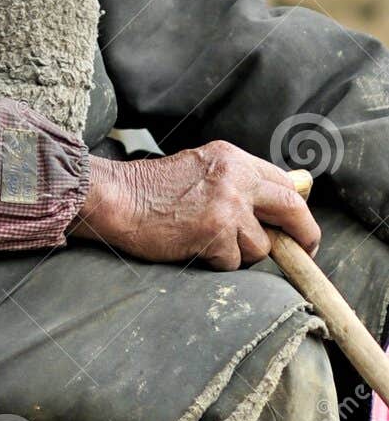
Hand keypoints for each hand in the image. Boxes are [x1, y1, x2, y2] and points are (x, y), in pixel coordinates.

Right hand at [68, 140, 321, 270]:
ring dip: (240, 252)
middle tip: (305, 251)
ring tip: (207, 240)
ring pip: (260, 245)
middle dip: (304, 234)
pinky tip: (192, 246)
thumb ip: (236, 181)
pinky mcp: (216, 233)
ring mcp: (228, 205)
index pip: (283, 182)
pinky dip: (216, 262)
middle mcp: (236, 178)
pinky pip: (234, 261)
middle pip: (292, 208)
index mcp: (232, 159)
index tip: (299, 226)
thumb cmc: (149, 191)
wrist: (116, 199)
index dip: (296, 207)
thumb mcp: (200, 169)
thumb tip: (274, 206)